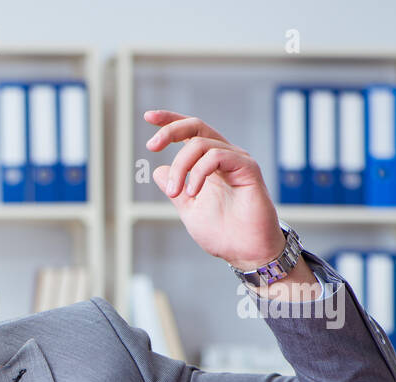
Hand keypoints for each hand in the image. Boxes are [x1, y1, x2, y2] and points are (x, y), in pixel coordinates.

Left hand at [144, 110, 285, 270]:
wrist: (245, 251)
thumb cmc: (222, 233)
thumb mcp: (188, 209)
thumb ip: (175, 189)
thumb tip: (158, 170)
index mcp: (209, 164)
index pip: (190, 134)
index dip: (170, 122)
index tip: (148, 116)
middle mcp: (224, 157)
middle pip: (196, 127)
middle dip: (170, 130)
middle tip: (151, 146)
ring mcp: (237, 161)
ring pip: (201, 144)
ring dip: (181, 167)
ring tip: (176, 193)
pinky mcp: (248, 169)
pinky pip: (218, 156)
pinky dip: (199, 172)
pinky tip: (192, 193)